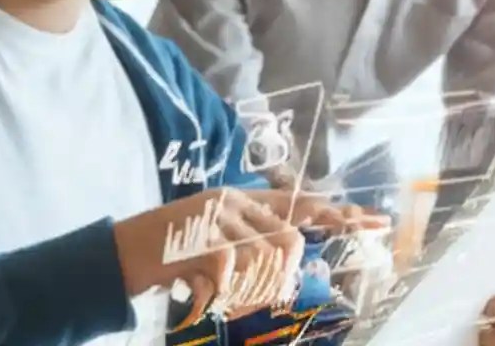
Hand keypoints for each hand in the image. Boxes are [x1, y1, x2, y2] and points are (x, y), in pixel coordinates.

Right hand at [112, 187, 387, 328]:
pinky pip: (235, 272)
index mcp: (237, 199)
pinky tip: (205, 293)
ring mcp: (216, 219)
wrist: (119, 253)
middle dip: (283, 275)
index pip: (298, 201)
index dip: (337, 213)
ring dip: (252, 288)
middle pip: (287, 238)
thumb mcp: (212, 238)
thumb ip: (247, 238)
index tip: (375, 221)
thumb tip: (287, 257)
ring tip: (225, 295)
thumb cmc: (168, 252)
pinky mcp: (201, 239)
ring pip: (265, 258)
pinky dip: (224, 291)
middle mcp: (231, 202)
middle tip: (264, 293)